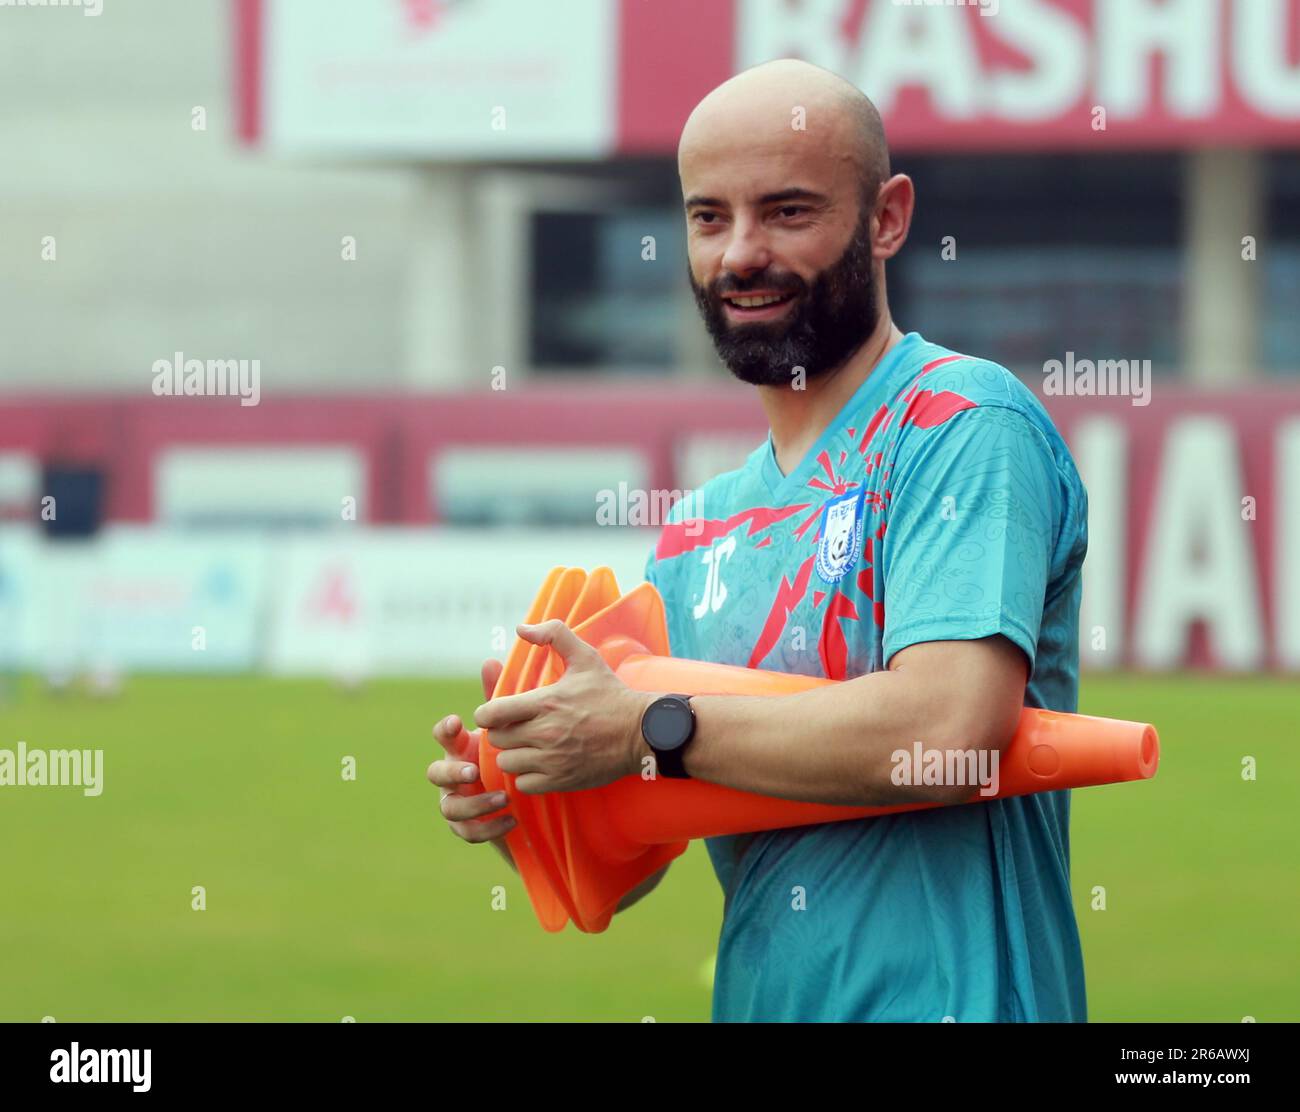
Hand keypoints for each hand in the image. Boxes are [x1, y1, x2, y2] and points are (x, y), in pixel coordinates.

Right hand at [428, 659, 516, 844]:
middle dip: (452, 772)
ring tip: (503, 799)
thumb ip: (500, 699)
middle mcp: (454, 774)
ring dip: (474, 803)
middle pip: (436, 774)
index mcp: (461, 747)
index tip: (457, 721)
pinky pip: (468, 832)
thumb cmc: (512, 752)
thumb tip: (491, 660)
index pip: (443, 735)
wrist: (527, 794)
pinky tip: (511, 819)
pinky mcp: (469, 827)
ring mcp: (457, 801)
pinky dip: (487, 828)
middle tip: (474, 770)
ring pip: (449, 807)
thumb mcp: (510, 727)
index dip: (444, 729)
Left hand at [472, 620, 655, 793]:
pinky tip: (538, 765)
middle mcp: (545, 733)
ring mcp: (553, 760)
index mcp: (546, 702)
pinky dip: (526, 776)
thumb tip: (521, 629)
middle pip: (497, 739)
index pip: (492, 713)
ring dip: (513, 755)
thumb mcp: (586, 657)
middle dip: (502, 732)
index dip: (488, 713)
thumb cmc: (611, 694)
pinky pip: (523, 784)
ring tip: (527, 747)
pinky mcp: (561, 780)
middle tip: (517, 728)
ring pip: (506, 763)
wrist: (640, 732)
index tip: (497, 713)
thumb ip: (554, 634)